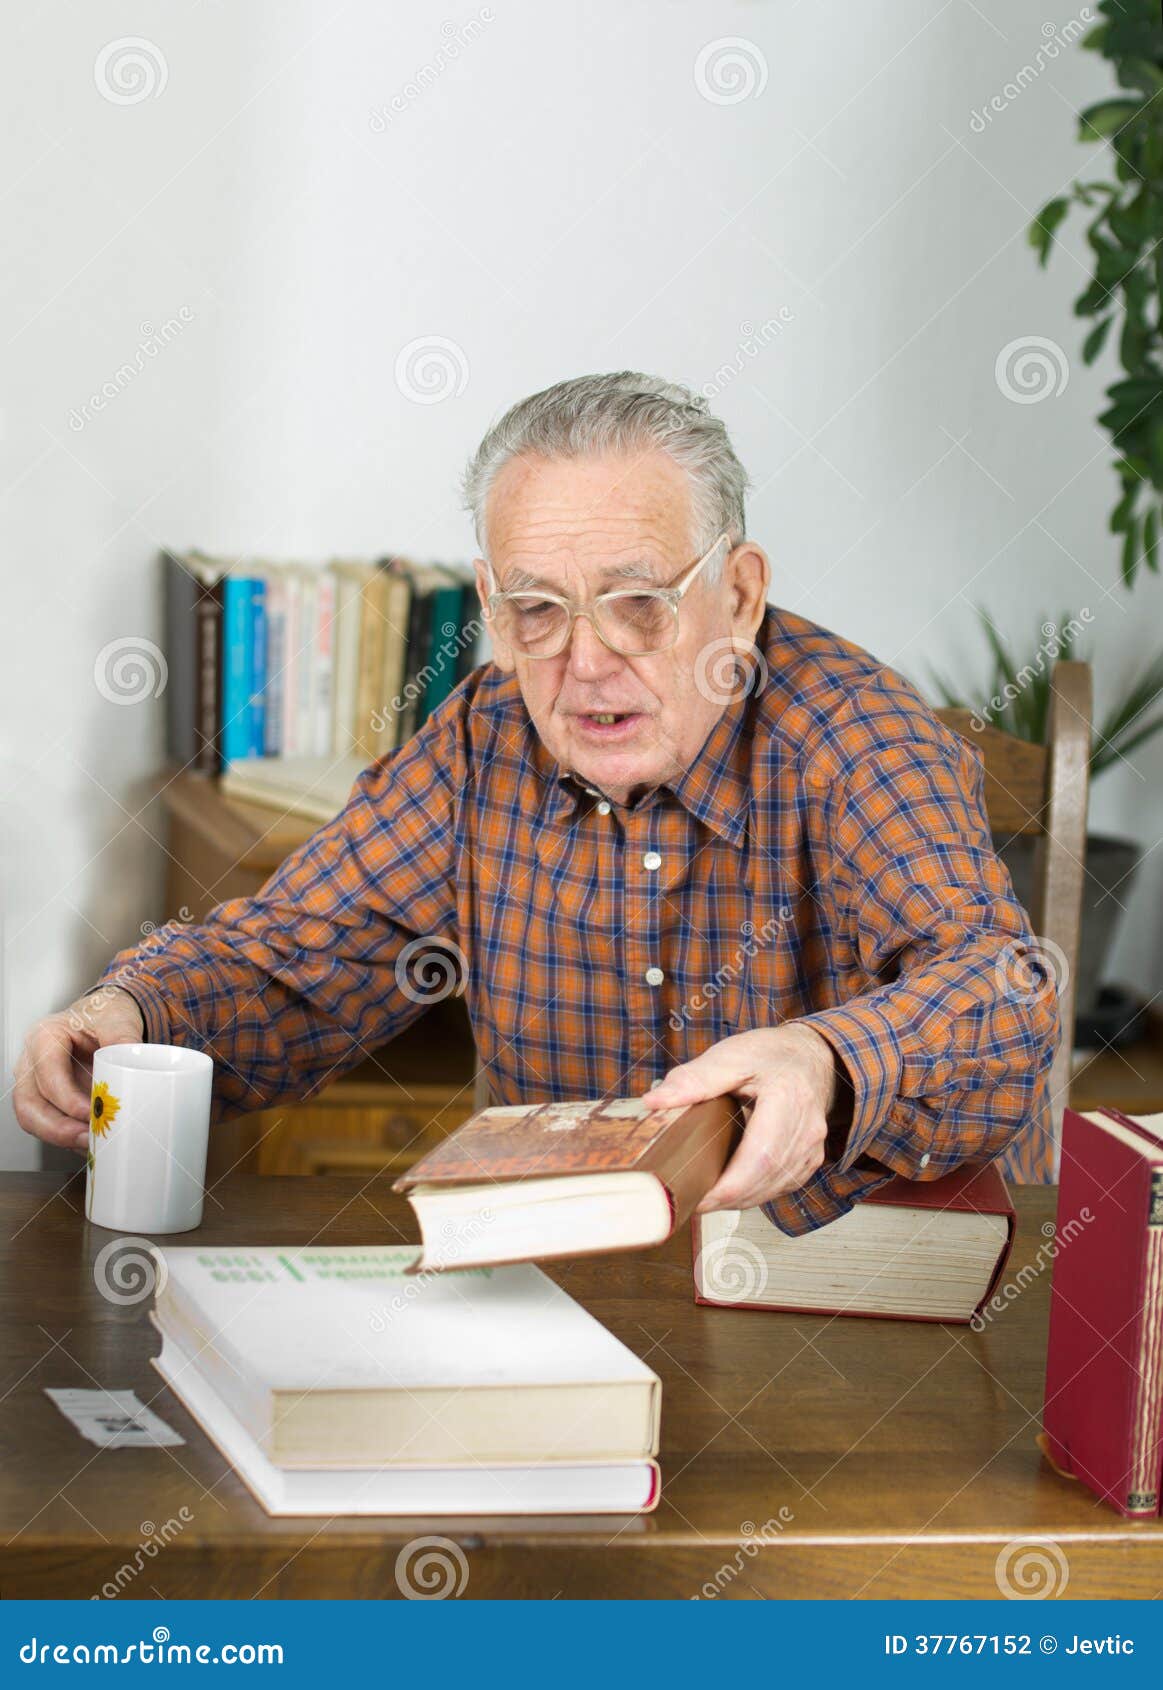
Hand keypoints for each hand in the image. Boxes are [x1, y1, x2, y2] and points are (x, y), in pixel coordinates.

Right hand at [13, 987, 143, 1153]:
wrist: (106, 1019)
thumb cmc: (104, 1015)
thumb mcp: (116, 1017)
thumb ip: (123, 1036)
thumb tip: (132, 1059)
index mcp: (44, 1037)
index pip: (46, 1072)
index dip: (65, 1097)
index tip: (89, 1112)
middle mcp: (32, 1062)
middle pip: (29, 1103)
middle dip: (56, 1128)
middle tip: (88, 1137)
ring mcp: (36, 1084)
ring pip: (33, 1119)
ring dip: (61, 1138)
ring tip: (93, 1144)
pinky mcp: (48, 1101)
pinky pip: (50, 1125)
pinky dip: (69, 1139)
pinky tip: (93, 1143)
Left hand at [643, 1024, 838, 1211]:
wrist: (810, 1057)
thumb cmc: (771, 1054)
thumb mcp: (731, 1056)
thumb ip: (694, 1079)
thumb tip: (654, 1101)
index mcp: (788, 1099)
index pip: (759, 1158)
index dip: (726, 1187)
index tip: (695, 1196)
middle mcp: (806, 1129)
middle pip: (764, 1180)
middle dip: (725, 1198)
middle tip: (688, 1199)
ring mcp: (812, 1147)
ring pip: (773, 1188)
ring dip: (738, 1199)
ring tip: (704, 1195)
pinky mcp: (810, 1159)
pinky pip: (780, 1185)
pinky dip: (754, 1192)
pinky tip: (730, 1187)